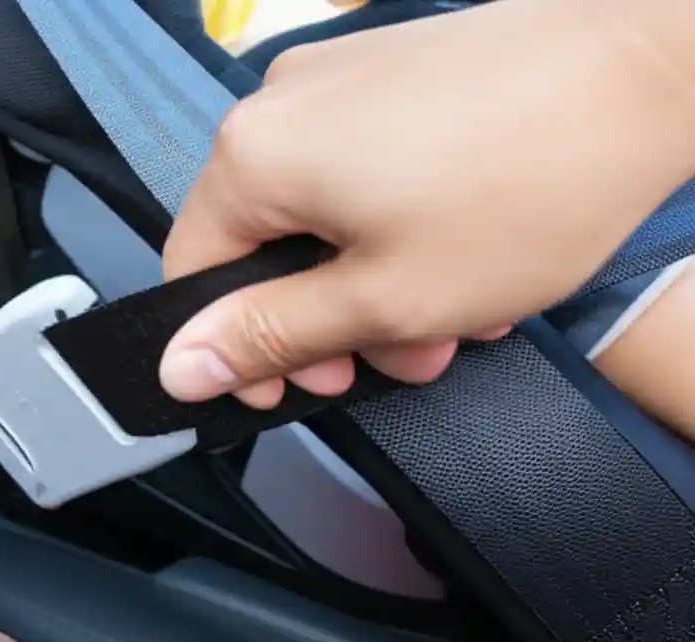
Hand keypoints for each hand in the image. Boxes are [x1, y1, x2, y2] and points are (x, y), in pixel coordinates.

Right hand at [158, 0, 694, 407]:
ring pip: (323, 211)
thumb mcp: (385, 299)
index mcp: (254, 155)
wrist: (649, 72)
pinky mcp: (391, 70)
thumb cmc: (529, 183)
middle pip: (265, 242)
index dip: (235, 347)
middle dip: (328, 319)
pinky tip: (463, 251)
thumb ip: (271, 336)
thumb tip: (180, 365)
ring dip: (375, 278)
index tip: (290, 386)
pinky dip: (398, 222)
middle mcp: (282, 101)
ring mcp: (339, 77)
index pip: (194, 270)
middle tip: (394, 357)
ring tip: (455, 310)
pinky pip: (362, 165)